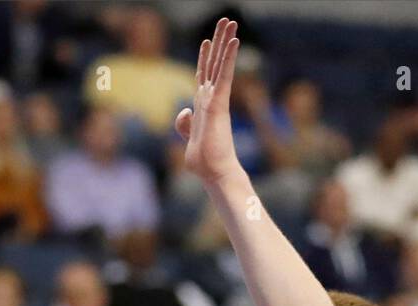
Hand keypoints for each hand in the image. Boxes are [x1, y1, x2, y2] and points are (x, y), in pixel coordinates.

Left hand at [175, 18, 243, 185]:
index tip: (206, 42)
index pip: (204, 75)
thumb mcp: (188, 138)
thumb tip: (184, 112)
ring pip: (221, 63)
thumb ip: (185, 123)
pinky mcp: (219, 103)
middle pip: (215, 63)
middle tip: (227, 21)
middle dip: (219, 41)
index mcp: (204, 105)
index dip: (205, 58)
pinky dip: (229, 57)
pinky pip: (225, 75)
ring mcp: (217, 99)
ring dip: (226, 41)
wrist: (213, 173)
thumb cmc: (204, 160)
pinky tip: (234, 41)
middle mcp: (212, 98)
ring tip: (231, 22)